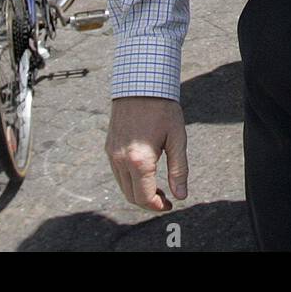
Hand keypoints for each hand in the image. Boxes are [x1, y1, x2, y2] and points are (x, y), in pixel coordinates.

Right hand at [106, 97, 187, 211]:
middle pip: (131, 195)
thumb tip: (181, 196)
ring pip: (122, 186)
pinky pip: (117, 173)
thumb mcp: (177, 138)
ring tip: (157, 187)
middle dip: (148, 202)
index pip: (144, 197)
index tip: (170, 205)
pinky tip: (145, 173)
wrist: (140, 85)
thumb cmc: (163, 109)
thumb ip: (179, 169)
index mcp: (139, 160)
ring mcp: (112, 154)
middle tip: (165, 199)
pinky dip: (130, 180)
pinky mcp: (109, 147)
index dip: (157, 206)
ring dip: (138, 192)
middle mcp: (121, 160)